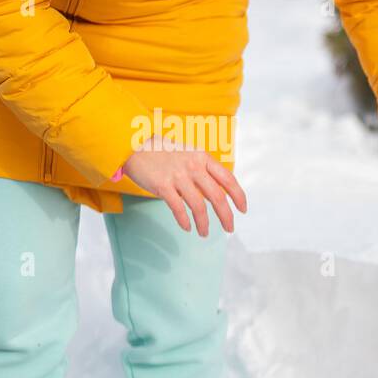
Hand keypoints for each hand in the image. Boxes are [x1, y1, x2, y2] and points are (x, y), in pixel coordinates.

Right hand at [122, 139, 246, 235]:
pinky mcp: (162, 185)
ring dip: (204, 223)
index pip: (228, 179)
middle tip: (229, 228)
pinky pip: (177, 208)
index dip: (238, 196)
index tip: (243, 210)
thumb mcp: (190, 154)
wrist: (134, 144)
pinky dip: (184, 220)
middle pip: (217, 196)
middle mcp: (194, 167)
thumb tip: (218, 192)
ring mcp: (178, 176)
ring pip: (198, 206)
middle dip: (226, 216)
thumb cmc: (164, 153)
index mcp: (203, 158)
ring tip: (204, 233)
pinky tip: (187, 227)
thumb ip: (204, 170)